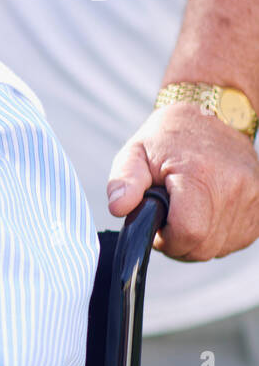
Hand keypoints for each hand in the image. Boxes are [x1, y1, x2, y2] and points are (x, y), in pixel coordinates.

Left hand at [106, 102, 258, 259]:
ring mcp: (252, 197)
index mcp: (199, 174)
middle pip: (203, 247)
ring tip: (184, 213)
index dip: (167, 239)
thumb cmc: (168, 138)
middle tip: (167, 219)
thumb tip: (118, 208)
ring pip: (219, 248)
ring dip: (196, 241)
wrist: (214, 116)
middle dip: (178, 242)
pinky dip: (215, 237)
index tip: (158, 224)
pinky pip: (235, 242)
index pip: (189, 232)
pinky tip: (204, 214)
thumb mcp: (135, 152)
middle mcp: (233, 187)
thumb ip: (123, 181)